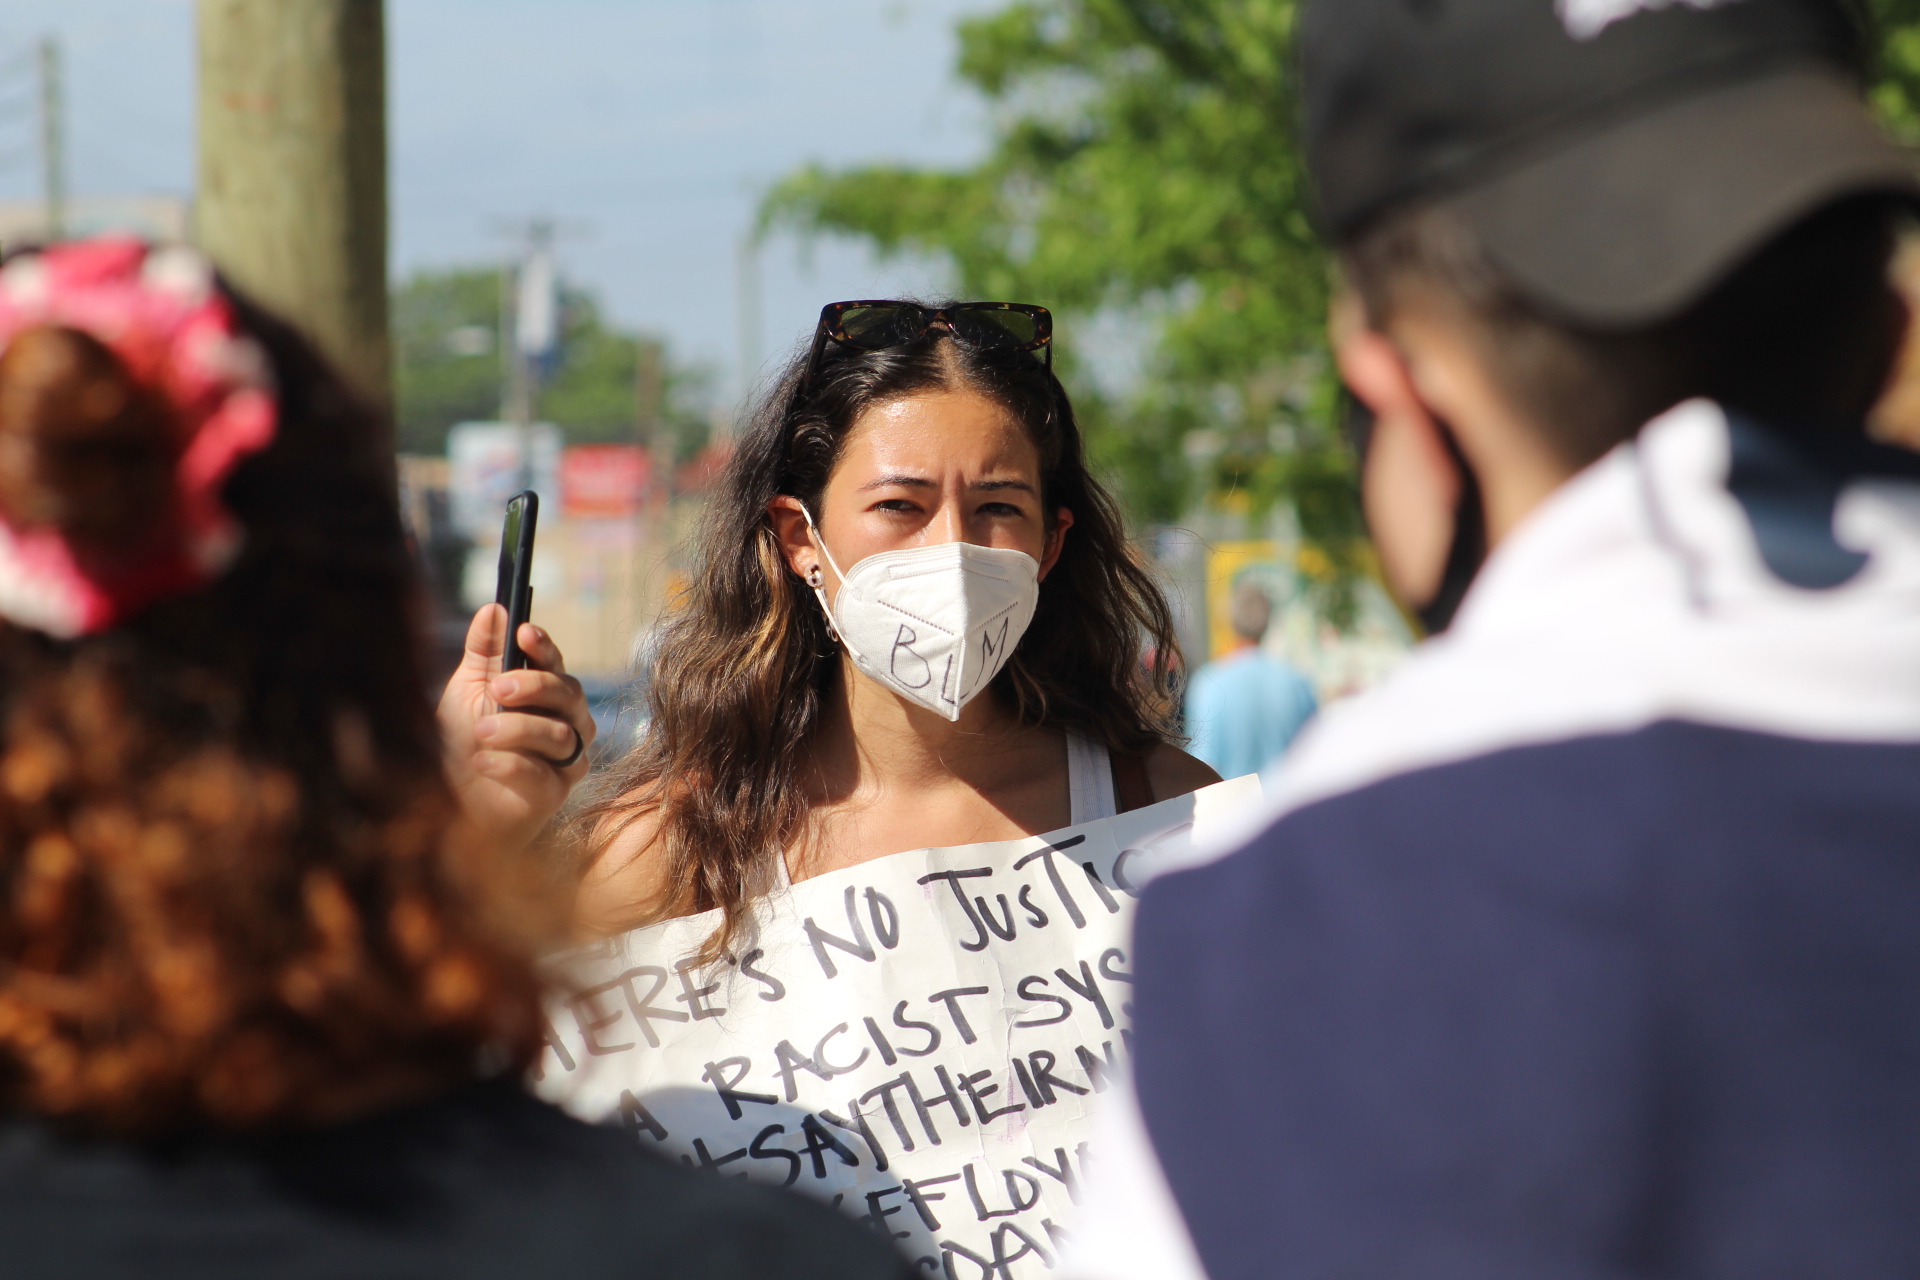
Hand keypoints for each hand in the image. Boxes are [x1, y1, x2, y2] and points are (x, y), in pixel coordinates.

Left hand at [438, 604, 595, 854]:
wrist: (455, 803)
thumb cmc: (466, 741)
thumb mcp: (467, 690)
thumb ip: (483, 652)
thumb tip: (493, 609)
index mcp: (547, 693)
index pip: (555, 664)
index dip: (544, 647)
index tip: (522, 632)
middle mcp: (567, 722)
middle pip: (569, 694)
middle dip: (534, 686)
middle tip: (498, 687)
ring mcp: (566, 759)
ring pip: (559, 735)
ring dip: (517, 729)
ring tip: (481, 732)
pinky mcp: (555, 793)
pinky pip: (542, 775)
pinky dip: (509, 764)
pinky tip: (481, 761)